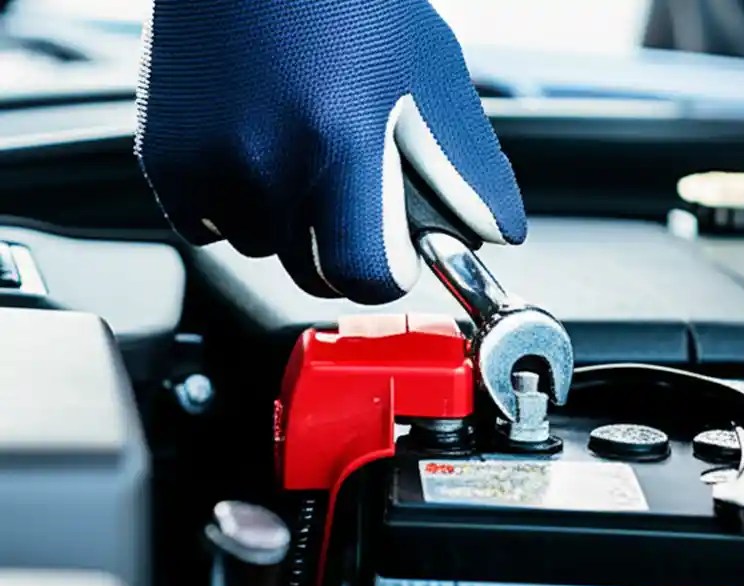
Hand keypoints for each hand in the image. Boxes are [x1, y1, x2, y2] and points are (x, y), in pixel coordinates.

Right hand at [135, 0, 524, 303]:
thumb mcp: (430, 72)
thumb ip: (466, 165)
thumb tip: (499, 232)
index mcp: (344, 141)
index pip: (365, 274)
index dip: (386, 269)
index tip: (392, 251)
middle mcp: (270, 160)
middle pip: (311, 274)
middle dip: (338, 249)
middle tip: (348, 192)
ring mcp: (209, 161)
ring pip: (260, 247)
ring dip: (283, 220)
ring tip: (297, 148)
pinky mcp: (164, 155)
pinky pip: (205, 224)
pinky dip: (230, 203)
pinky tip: (252, 148)